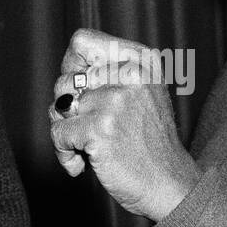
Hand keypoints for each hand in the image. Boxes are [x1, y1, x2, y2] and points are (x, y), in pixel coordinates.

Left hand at [50, 29, 200, 221]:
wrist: (169, 185)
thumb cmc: (148, 144)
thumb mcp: (141, 96)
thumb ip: (106, 78)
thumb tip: (63, 78)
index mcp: (141, 61)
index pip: (82, 42)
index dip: (72, 68)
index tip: (80, 94)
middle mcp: (130, 75)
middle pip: (65, 79)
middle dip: (65, 109)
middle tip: (85, 130)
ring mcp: (115, 102)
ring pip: (58, 108)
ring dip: (65, 134)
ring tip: (86, 150)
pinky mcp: (100, 129)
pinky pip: (58, 134)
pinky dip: (64, 154)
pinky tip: (82, 165)